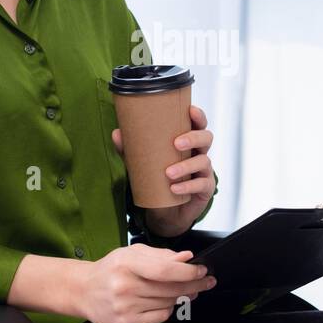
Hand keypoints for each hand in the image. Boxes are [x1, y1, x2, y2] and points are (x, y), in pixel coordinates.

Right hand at [78, 243, 215, 322]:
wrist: (83, 291)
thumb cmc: (111, 269)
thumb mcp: (132, 253)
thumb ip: (161, 255)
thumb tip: (186, 258)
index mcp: (126, 264)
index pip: (166, 270)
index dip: (189, 272)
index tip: (202, 271)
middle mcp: (125, 286)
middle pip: (171, 289)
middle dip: (194, 285)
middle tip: (206, 282)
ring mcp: (125, 307)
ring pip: (168, 303)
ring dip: (180, 296)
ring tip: (183, 290)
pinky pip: (160, 317)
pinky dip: (167, 309)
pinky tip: (164, 302)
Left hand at [111, 103, 215, 237]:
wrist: (165, 211)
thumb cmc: (158, 180)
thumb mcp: (142, 163)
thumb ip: (130, 149)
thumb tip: (116, 133)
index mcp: (188, 142)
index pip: (198, 125)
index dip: (198, 116)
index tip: (190, 110)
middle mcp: (199, 153)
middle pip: (207, 138)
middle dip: (193, 138)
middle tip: (176, 143)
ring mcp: (204, 171)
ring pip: (203, 162)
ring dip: (186, 166)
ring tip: (168, 173)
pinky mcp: (205, 189)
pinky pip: (201, 185)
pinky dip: (188, 186)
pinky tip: (174, 188)